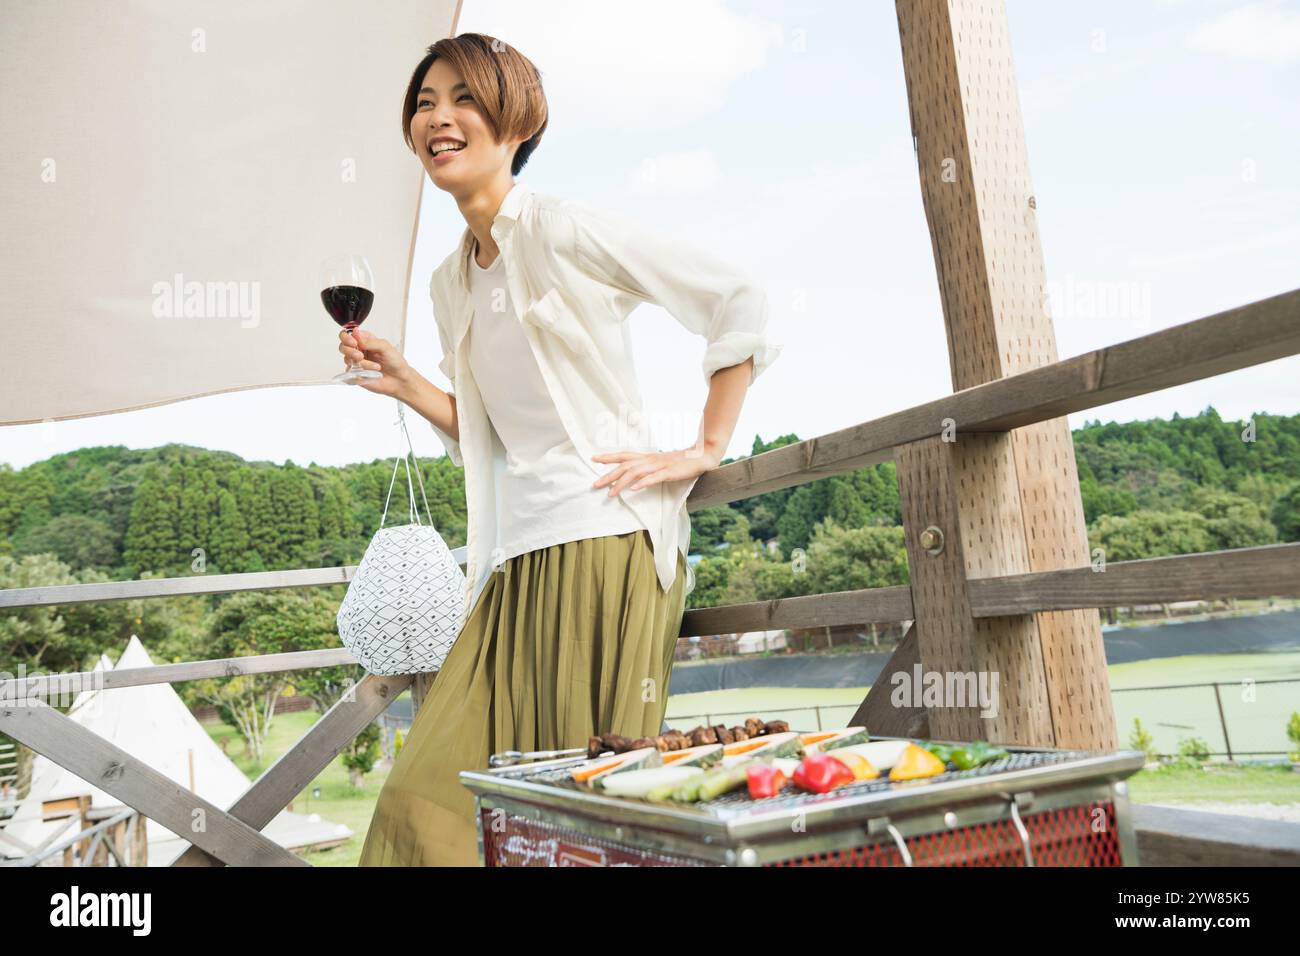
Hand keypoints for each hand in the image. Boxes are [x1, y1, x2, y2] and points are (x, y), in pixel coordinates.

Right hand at [338, 328, 411, 396]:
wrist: (399, 380)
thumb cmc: (395, 362)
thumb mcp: (385, 347)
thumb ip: (369, 341)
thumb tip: (355, 333)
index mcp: (365, 340)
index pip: (347, 334)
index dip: (346, 337)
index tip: (354, 342)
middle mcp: (359, 350)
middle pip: (343, 347)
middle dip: (350, 351)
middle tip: (360, 356)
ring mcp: (356, 363)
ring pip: (347, 359)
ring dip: (362, 363)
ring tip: (376, 366)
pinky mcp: (356, 375)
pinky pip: (351, 372)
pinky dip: (362, 372)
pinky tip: (372, 373)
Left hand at [590, 443, 721, 497]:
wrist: (701, 455)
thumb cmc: (679, 462)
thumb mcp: (660, 464)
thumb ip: (647, 469)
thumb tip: (633, 478)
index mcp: (647, 457)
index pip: (624, 455)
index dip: (609, 456)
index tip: (593, 458)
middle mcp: (650, 459)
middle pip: (625, 466)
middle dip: (608, 475)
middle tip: (594, 485)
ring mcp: (659, 465)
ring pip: (636, 472)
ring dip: (621, 482)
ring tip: (610, 493)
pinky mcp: (669, 472)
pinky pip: (654, 478)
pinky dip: (643, 483)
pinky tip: (634, 489)